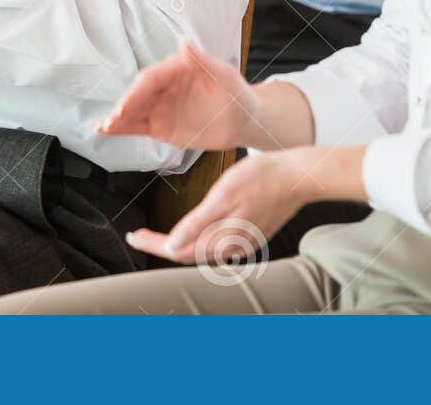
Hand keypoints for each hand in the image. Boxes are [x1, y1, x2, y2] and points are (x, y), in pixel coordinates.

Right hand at [95, 41, 261, 150]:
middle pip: (138, 95)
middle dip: (124, 106)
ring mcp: (160, 106)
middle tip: (113, 119)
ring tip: (102, 127)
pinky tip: (105, 130)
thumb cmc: (235, 93)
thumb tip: (185, 42)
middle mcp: (164, 86)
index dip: (137, 91)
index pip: (152, 78)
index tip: (126, 104)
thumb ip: (203, 61)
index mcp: (176, 69)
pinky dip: (121, 128)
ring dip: (117, 118)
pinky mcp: (159, 125)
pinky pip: (137, 126)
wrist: (242, 120)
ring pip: (133, 111)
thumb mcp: (224, 75)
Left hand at [125, 148, 344, 264]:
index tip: (133, 236)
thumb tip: (171, 245)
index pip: (178, 250)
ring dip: (179, 245)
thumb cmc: (261, 178)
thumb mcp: (223, 195)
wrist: (297, 177)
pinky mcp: (250, 235)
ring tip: (159, 236)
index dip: (152, 244)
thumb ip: (197, 223)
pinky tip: (192, 232)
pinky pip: (217, 245)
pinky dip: (199, 240)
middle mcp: (232, 248)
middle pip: (187, 254)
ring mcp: (243, 244)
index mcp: (223, 239)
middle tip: (140, 235)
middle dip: (162, 246)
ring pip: (202, 252)